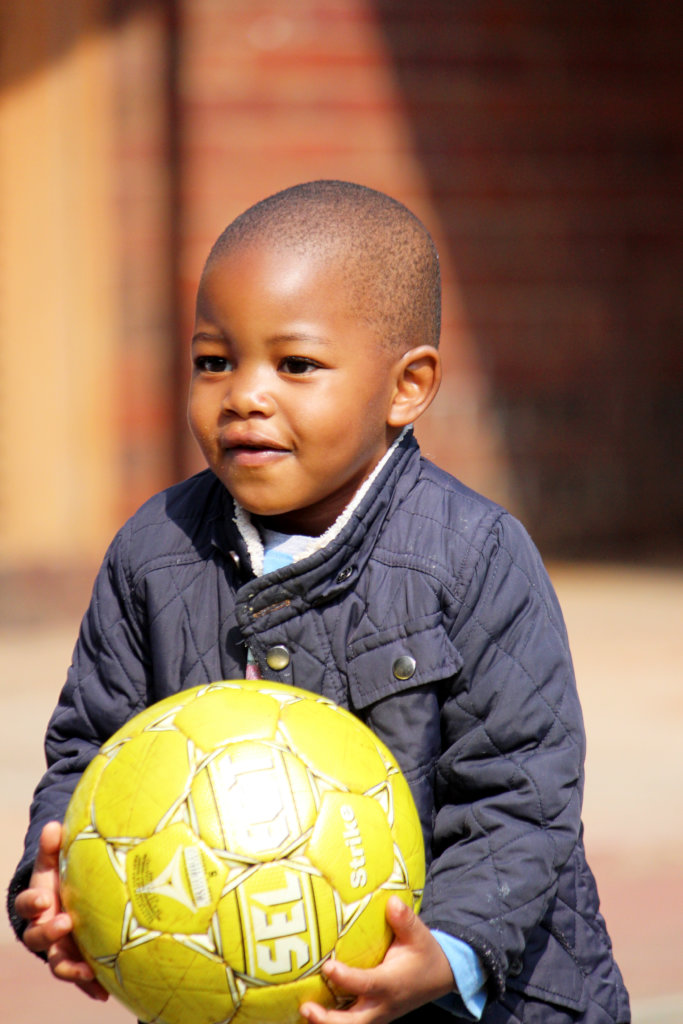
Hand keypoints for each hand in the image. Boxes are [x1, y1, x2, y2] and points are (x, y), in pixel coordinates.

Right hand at [14, 821, 108, 1000]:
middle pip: (37, 937)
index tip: (44, 899)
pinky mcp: (75, 960)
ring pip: (56, 962)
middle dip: (49, 932)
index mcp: (36, 902)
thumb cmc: (62, 874)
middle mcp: (42, 928)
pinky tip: (104, 992)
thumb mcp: (55, 859)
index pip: (26, 904)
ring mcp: (58, 947)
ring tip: (86, 971)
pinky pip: (79, 977)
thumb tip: (53, 826)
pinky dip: (89, 985)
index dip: (32, 903)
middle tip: (66, 924)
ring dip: (69, 967)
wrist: (68, 898)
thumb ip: (53, 846)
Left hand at [300, 896, 454, 1023]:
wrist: (440, 978)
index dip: (346, 978)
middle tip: (306, 1007)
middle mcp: (383, 1004)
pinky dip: (333, 1021)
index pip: (366, 984)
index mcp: (392, 983)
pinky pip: (352, 1023)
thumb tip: (392, 902)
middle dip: (328, 1021)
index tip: (328, 966)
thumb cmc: (425, 954)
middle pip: (353, 1023)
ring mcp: (378, 1014)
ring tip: (305, 1011)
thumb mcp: (419, 935)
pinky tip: (314, 1010)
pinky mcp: (373, 1016)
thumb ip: (404, 919)